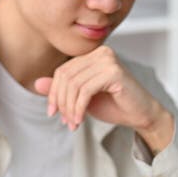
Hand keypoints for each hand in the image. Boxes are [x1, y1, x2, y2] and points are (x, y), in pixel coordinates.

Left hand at [34, 45, 174, 151]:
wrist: (141, 115)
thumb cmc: (114, 105)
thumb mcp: (82, 98)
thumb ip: (62, 90)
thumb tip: (36, 83)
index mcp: (92, 55)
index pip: (62, 71)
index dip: (53, 93)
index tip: (53, 113)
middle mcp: (100, 53)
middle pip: (66, 76)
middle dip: (61, 102)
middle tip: (64, 121)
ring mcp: (108, 60)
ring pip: (74, 85)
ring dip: (70, 108)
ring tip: (73, 123)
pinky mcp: (114, 72)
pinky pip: (85, 90)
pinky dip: (79, 108)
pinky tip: (80, 120)